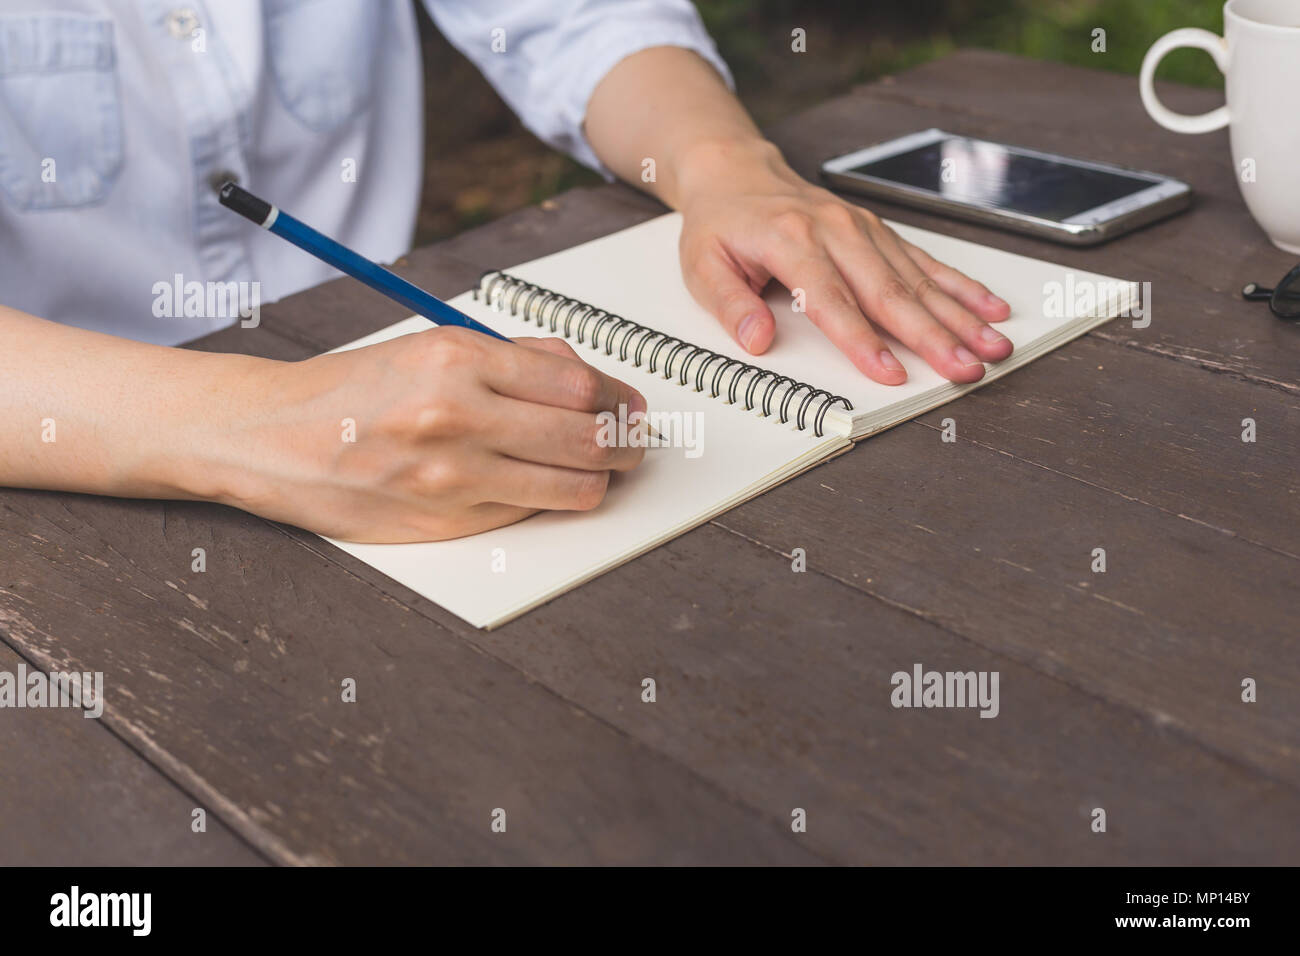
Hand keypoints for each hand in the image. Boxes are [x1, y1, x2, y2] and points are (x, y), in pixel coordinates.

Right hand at [208, 328, 646, 542]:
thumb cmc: (356, 389)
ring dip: (600, 480)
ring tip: (601, 470)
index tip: (630, 405)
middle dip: (626, 442)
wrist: (274, 437)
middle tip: (633, 442)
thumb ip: (513, 359)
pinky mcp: (446, 522)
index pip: (579, 384)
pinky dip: (549, 503)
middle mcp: (458, 416)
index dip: (619, 397)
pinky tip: (544, 488)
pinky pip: (528, 515)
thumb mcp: (432, 346)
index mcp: (458, 358)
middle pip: (588, 437)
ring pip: (573, 487)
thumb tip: (586, 377)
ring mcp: (453, 476)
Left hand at [675, 139, 1013, 384]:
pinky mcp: (878, 232)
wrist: (737, 173)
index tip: (891, 374)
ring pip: (918, 279)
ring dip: (959, 316)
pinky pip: (926, 261)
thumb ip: (729, 305)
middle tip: (965, 368)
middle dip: (933, 336)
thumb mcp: (702, 266)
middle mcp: (836, 231)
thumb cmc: (721, 224)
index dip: (863, 341)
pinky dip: (961, 286)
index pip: (832, 300)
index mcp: (791, 241)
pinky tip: (989, 307)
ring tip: (993, 345)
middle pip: (890, 292)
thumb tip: (757, 341)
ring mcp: (863, 229)